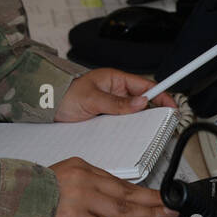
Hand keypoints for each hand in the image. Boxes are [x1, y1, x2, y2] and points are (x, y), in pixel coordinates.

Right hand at [45, 157, 179, 216]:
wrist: (9, 199)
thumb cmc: (33, 191)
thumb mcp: (65, 177)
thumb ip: (89, 186)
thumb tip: (115, 200)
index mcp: (83, 167)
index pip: (120, 182)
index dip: (143, 191)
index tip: (159, 196)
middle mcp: (85, 180)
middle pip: (126, 193)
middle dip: (152, 201)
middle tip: (171, 206)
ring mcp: (80, 200)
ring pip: (121, 209)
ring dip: (145, 216)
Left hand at [53, 68, 176, 122]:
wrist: (45, 105)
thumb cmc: (65, 94)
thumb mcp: (92, 99)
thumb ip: (116, 102)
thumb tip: (141, 103)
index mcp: (115, 79)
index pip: (145, 85)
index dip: (161, 95)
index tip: (171, 106)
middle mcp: (115, 91)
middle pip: (142, 101)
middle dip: (154, 111)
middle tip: (163, 123)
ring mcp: (111, 105)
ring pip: (133, 114)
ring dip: (140, 122)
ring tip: (147, 132)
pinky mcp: (105, 117)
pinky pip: (121, 123)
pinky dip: (128, 129)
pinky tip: (129, 137)